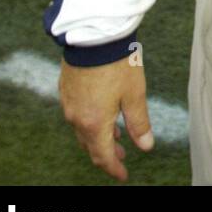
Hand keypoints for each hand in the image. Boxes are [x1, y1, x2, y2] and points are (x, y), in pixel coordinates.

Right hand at [58, 56, 153, 181]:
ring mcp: (68, 104)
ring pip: (82, 131)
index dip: (114, 168)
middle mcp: (76, 118)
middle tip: (121, 158)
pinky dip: (90, 122)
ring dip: (98, 138)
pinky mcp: (66, 90)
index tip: (124, 175)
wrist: (94, 36)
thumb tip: (145, 146)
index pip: (102, 156)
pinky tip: (102, 115)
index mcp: (93, 123)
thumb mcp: (135, 94)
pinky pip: (77, 115)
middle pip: (90, 146)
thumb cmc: (117, 64)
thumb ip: (139, 123)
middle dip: (106, 155)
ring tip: (115, 138)